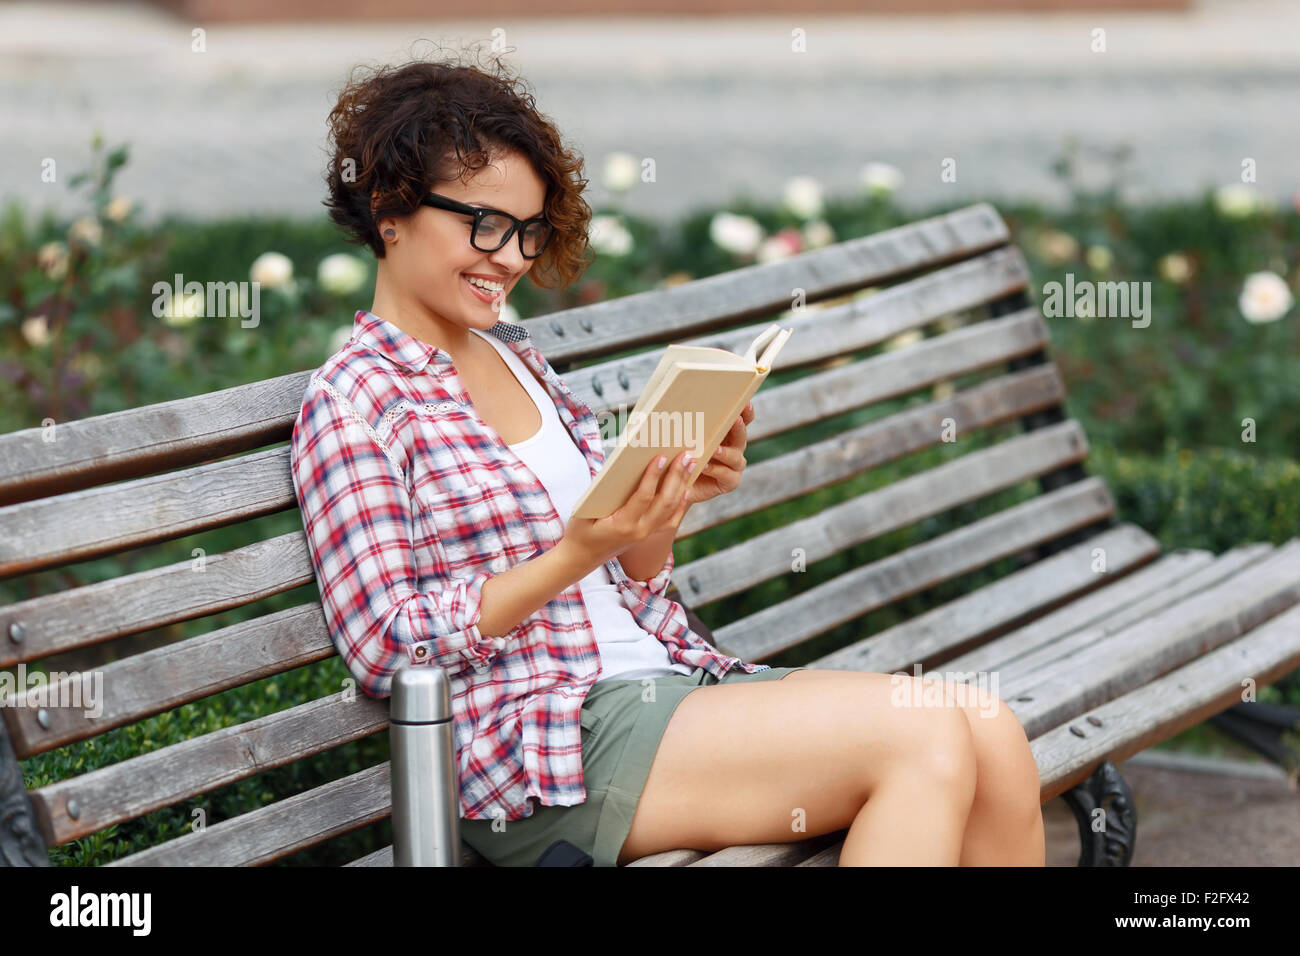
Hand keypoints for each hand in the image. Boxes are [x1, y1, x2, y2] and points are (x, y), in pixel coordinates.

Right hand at [560, 450, 693, 570]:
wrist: (582, 558)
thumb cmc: (580, 531)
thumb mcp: (585, 511)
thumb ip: (603, 493)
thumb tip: (624, 468)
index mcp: (623, 525)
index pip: (644, 497)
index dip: (653, 476)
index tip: (661, 457)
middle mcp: (640, 531)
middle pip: (665, 501)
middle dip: (676, 476)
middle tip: (685, 456)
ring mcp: (647, 534)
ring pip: (672, 509)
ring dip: (682, 485)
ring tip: (690, 465)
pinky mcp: (649, 535)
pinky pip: (671, 520)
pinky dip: (681, 504)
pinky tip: (686, 489)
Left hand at [683, 401, 752, 505]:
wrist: (680, 484)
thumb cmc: (684, 456)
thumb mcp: (687, 438)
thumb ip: (691, 426)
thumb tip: (679, 406)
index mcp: (728, 434)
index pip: (743, 420)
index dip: (746, 412)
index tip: (746, 403)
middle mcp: (735, 448)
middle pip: (741, 436)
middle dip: (738, 427)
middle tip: (736, 420)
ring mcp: (734, 465)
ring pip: (735, 457)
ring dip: (724, 452)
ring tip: (715, 450)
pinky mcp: (730, 481)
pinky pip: (726, 475)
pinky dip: (715, 470)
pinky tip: (704, 466)